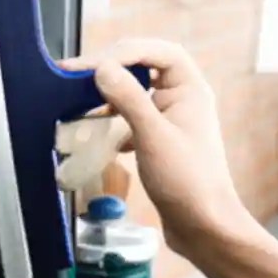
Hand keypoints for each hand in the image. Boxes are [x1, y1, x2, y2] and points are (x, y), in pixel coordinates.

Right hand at [60, 39, 256, 256]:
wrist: (203, 227)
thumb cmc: (186, 182)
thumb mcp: (152, 136)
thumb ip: (128, 98)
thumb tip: (102, 68)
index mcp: (190, 90)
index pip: (157, 52)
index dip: (123, 51)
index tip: (88, 65)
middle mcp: (182, 100)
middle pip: (143, 69)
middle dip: (109, 71)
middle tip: (73, 77)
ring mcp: (171, 121)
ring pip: (134, 95)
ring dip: (107, 97)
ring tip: (77, 102)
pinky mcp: (159, 142)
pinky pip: (131, 120)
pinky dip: (111, 123)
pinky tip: (96, 136)